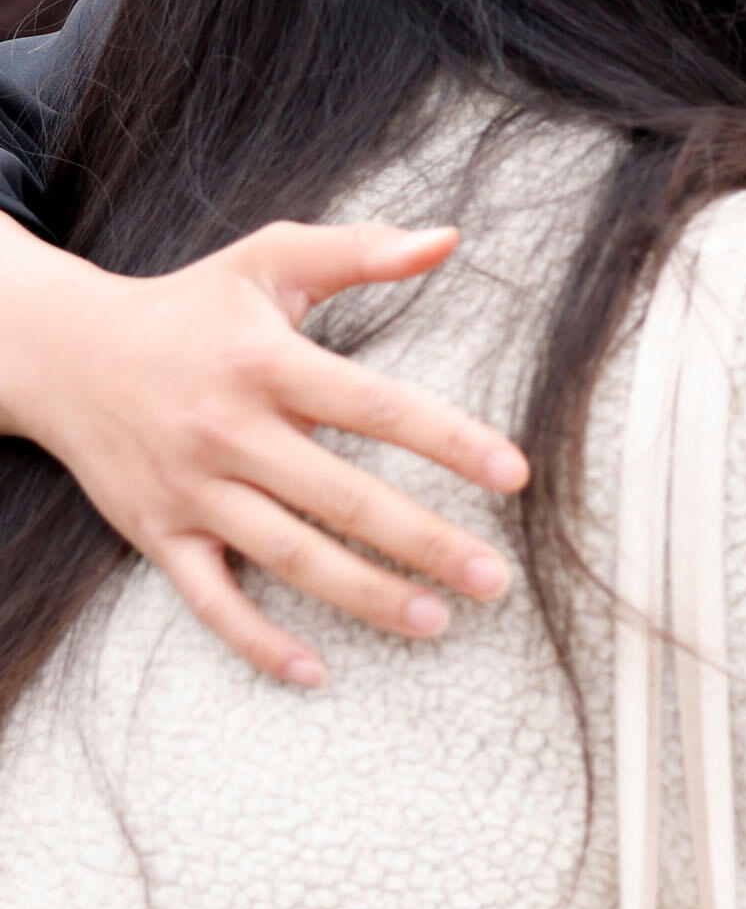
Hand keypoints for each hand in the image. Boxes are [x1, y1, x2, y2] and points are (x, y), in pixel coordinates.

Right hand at [0, 218, 529, 685]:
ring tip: (436, 620)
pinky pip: (210, 601)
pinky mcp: (159, 535)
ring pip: (289, 556)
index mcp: (268, 364)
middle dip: (424, 542)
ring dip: (365, 595)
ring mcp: (193, 491)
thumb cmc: (192, 305)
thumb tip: (447, 238)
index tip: (514, 474)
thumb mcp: (272, 257)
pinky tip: (315, 669)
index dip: (449, 441)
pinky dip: (258, 640)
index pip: (376, 406)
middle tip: (495, 578)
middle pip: (343, 497)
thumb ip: (362, 249)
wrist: (68, 354)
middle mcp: (231, 432)